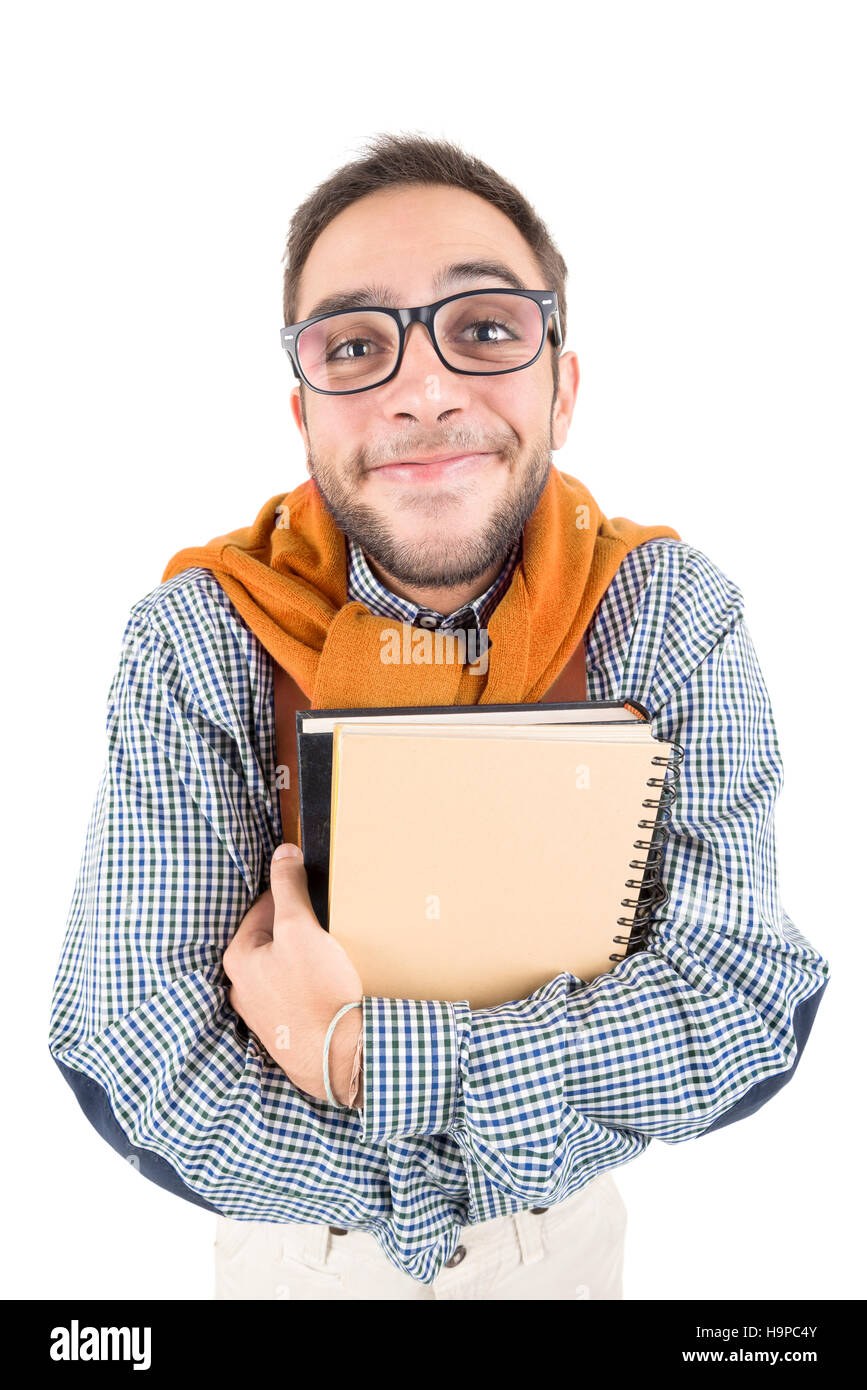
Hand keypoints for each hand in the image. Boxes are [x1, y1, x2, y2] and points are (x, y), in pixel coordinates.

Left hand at [222, 844, 363, 1104]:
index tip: (317, 896)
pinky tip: (333, 988)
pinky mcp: (285, 1031)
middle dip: (300, 929)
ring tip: (334, 958)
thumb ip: (288, 887)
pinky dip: (312, 985)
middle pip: (274, 938)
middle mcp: (242, 987)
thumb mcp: (300, 928)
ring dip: (308, 958)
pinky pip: (297, 993)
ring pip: (286, 967)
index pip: (264, 907)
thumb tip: (283, 853)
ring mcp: (262, 1013)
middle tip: (329, 930)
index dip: (293, 896)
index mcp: (238, 958)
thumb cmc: (318, 993)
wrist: (342, 1059)